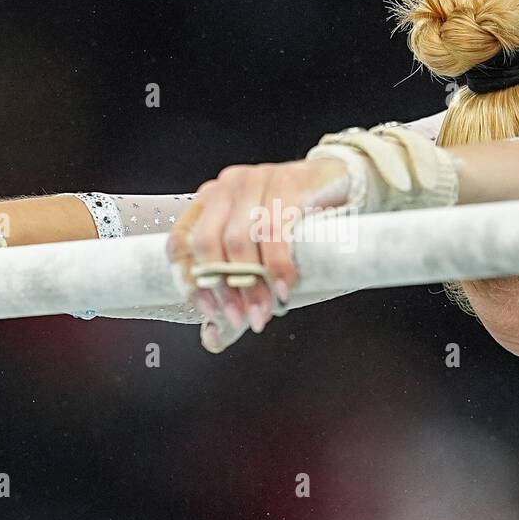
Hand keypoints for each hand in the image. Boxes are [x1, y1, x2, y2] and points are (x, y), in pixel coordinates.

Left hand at [167, 157, 349, 348]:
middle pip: (207, 244)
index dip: (190, 281)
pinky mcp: (286, 183)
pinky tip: (284, 287)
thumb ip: (236, 294)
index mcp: (207, 204)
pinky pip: (275, 230)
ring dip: (252, 284)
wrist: (338, 186)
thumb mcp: (259, 257)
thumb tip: (213, 339)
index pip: (180, 242)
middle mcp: (225, 188)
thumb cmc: (294, 227)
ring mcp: (255, 180)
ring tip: (266, 311)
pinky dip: (278, 265)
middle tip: (241, 318)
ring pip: (239, 240)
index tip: (210, 311)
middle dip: (224, 288)